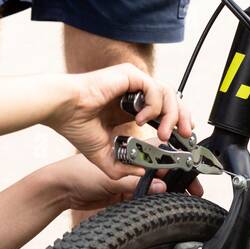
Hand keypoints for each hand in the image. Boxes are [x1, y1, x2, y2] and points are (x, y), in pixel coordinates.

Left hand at [47, 156, 204, 210]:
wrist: (61, 190)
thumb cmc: (77, 172)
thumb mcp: (108, 176)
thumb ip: (134, 181)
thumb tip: (160, 185)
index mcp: (131, 149)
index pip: (162, 151)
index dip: (178, 158)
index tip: (192, 168)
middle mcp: (133, 162)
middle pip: (165, 168)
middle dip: (181, 176)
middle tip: (195, 187)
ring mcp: (130, 177)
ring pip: (158, 182)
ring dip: (172, 188)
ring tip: (188, 196)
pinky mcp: (125, 192)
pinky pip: (146, 195)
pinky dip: (158, 199)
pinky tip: (169, 203)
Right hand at [48, 63, 192, 178]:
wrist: (63, 111)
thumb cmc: (77, 126)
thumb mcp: (105, 154)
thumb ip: (123, 166)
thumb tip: (143, 173)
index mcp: (129, 108)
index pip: (163, 112)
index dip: (176, 124)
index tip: (182, 139)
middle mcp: (134, 94)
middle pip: (172, 100)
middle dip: (183, 119)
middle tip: (186, 136)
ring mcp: (133, 83)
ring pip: (168, 93)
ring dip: (171, 116)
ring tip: (164, 134)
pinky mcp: (130, 75)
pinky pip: (154, 88)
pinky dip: (154, 105)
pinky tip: (141, 119)